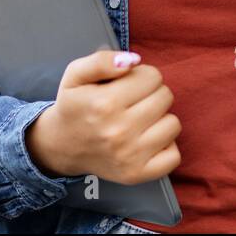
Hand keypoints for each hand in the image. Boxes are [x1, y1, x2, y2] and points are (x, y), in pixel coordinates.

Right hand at [26, 48, 181, 184]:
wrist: (61, 146)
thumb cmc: (74, 106)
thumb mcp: (76, 74)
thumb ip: (102, 60)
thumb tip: (133, 60)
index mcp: (104, 103)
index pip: (153, 76)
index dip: (141, 76)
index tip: (128, 85)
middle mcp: (119, 131)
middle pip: (165, 97)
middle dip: (151, 94)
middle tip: (133, 102)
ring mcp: (129, 156)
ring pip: (173, 123)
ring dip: (159, 119)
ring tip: (139, 120)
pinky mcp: (137, 174)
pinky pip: (174, 156)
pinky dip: (165, 146)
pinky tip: (146, 140)